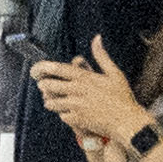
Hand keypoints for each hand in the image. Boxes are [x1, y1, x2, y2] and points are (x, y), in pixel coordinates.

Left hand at [28, 36, 150, 153]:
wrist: (127, 123)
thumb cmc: (123, 98)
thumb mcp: (114, 73)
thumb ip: (101, 56)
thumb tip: (97, 38)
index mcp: (85, 78)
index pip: (57, 69)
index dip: (42, 67)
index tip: (35, 69)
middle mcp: (77, 91)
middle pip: (49, 85)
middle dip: (43, 85)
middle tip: (43, 85)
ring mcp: (76, 106)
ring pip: (52, 103)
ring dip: (50, 101)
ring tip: (53, 100)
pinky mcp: (77, 120)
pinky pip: (62, 116)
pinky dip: (64, 114)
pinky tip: (69, 113)